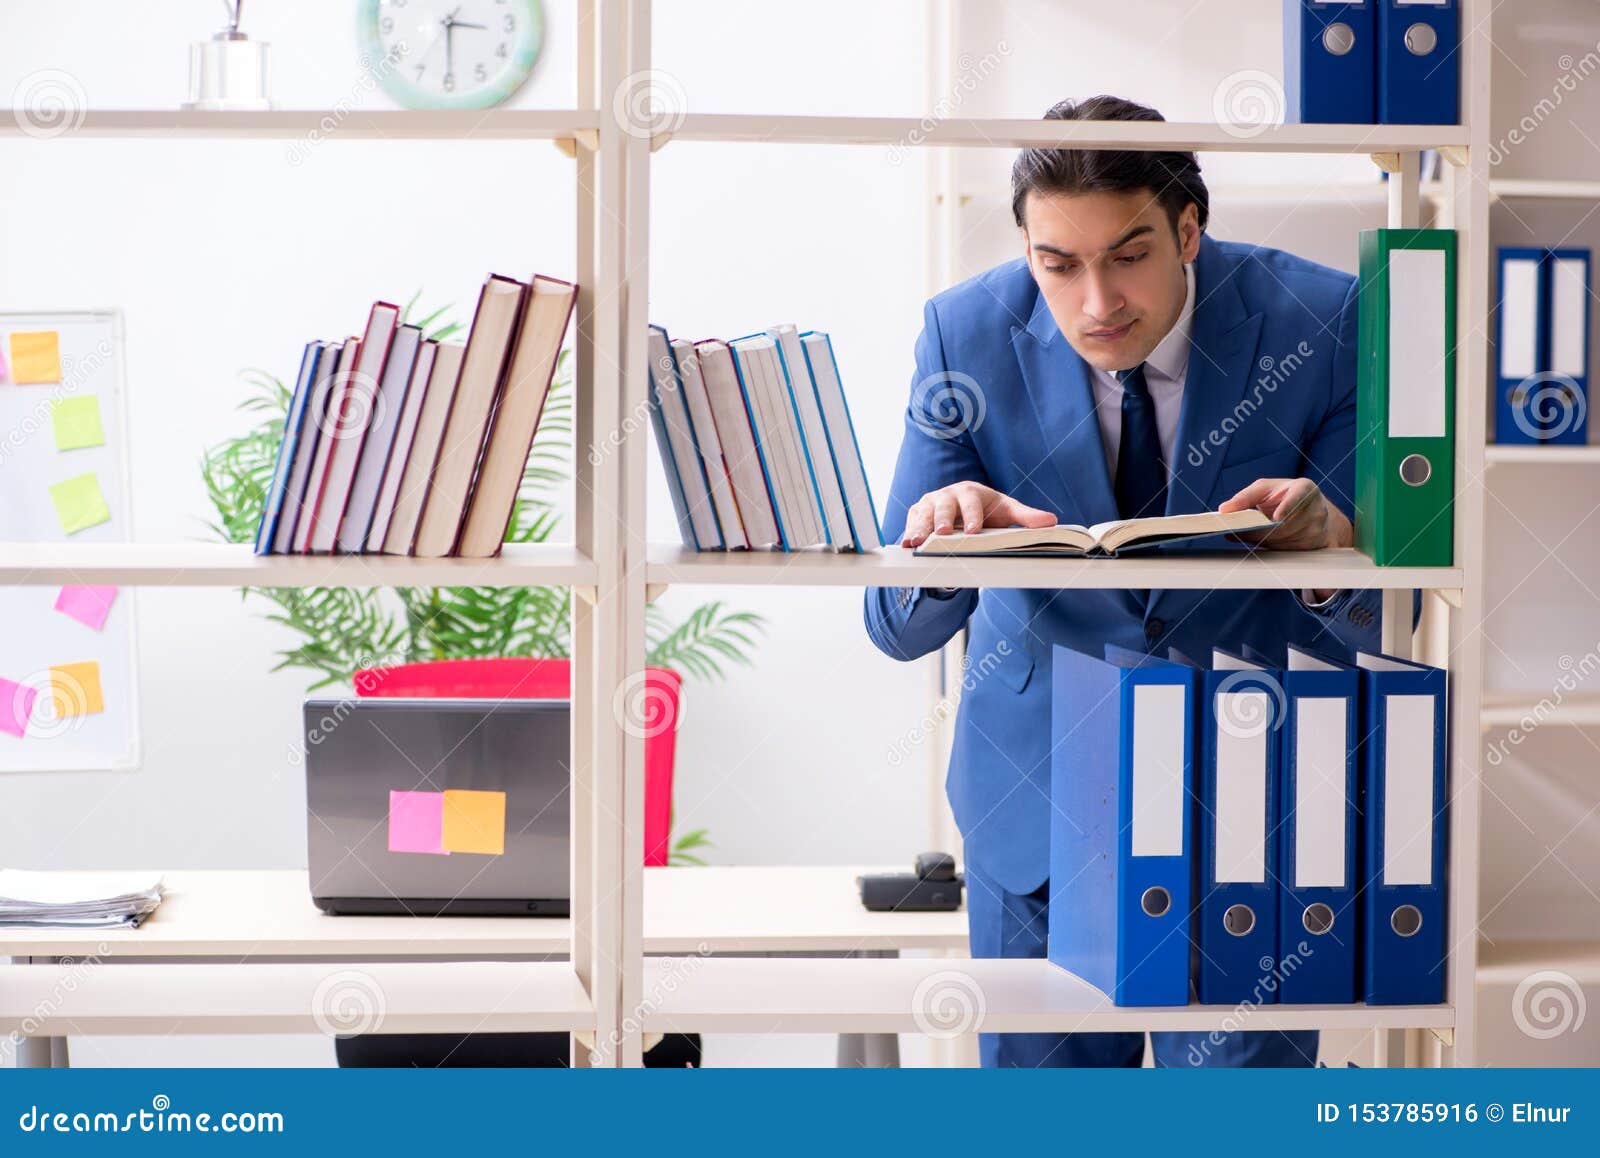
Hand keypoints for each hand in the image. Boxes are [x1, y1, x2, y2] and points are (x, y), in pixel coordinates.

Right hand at [899, 482, 1056, 547]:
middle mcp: (947, 495)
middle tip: (944, 535)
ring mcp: (930, 504)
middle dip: (943, 520)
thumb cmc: (985, 511)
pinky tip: (905, 545)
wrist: (961, 512)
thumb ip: (1026, 517)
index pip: (970, 502)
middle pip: (943, 507)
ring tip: (917, 542)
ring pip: (924, 516)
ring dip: (920, 528)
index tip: (974, 531)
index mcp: (970, 492)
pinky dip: (907, 534)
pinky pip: (911, 524)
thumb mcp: (1006, 512)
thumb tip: (1051, 522)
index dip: (972, 516)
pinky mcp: (916, 515)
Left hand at [1218, 477, 1352, 601]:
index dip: (1287, 507)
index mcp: (1305, 488)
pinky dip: (1274, 547)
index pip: (1299, 497)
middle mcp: (1316, 508)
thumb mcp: (1264, 490)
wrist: (1311, 509)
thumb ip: (1244, 498)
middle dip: (1259, 531)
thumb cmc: (1283, 496)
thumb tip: (1224, 510)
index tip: (1276, 518)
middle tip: (1237, 533)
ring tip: (1251, 535)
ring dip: (1264, 541)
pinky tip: (1266, 541)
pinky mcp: (1317, 543)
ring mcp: (1319, 527)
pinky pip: (1290, 550)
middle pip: (1286, 526)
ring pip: (1286, 541)